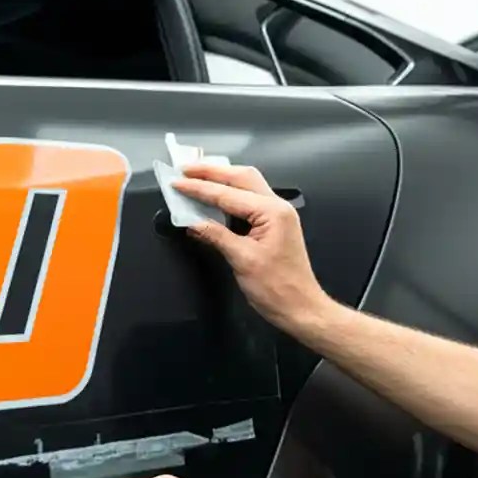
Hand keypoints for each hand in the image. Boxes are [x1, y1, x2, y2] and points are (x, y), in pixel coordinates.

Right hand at [173, 164, 332, 330]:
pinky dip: (230, 195)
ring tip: (197, 177)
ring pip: (247, 185)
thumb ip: (216, 236)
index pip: (228, 194)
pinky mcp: (274, 225)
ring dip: (222, 179)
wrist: (300, 307)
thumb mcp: (242, 260)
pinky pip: (249, 201)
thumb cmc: (276, 288)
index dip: (200, 188)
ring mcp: (277, 215)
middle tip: (186, 169)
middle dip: (213, 172)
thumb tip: (192, 222)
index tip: (177, 182)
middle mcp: (277, 207)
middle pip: (242, 178)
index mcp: (272, 212)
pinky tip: (215, 198)